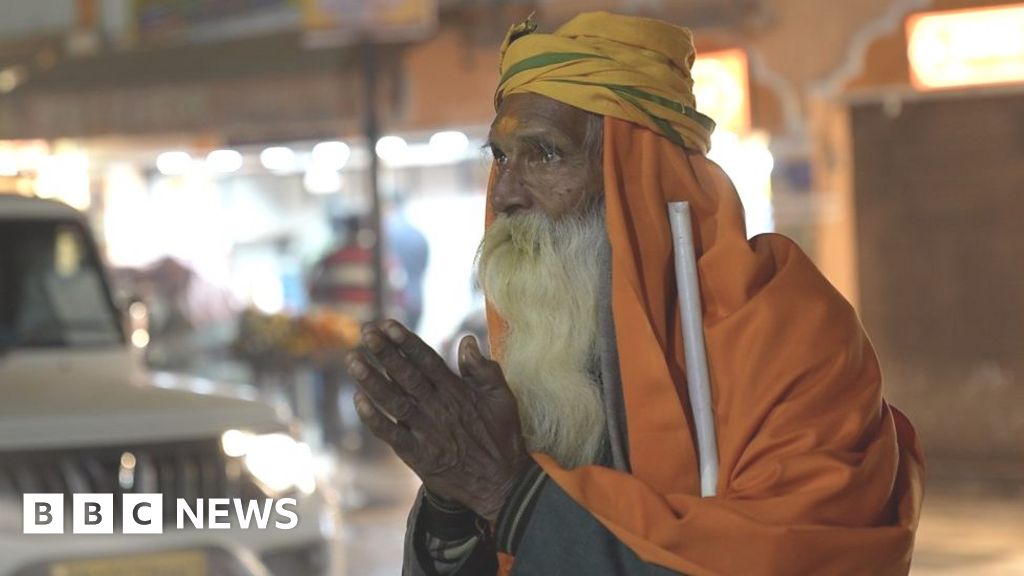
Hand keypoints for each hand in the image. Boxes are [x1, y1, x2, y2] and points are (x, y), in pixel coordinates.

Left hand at [347, 320, 530, 521]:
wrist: (501, 484)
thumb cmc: (501, 437)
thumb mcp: (502, 398)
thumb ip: (483, 369)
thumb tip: (466, 340)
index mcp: (457, 392)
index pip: (427, 360)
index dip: (406, 341)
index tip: (387, 325)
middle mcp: (438, 408)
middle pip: (406, 375)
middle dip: (384, 352)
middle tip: (365, 332)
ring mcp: (426, 432)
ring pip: (393, 401)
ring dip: (372, 380)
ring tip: (353, 360)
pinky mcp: (417, 455)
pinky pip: (391, 434)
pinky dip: (374, 418)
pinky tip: (358, 400)